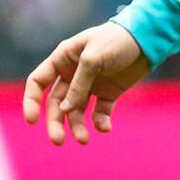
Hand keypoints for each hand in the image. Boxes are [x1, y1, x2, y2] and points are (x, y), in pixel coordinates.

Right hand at [23, 22, 150, 146]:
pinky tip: (105, 128)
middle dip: (55, 123)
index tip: (32, 121)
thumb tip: (65, 110)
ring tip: (84, 139)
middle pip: (56, 103)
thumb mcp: (94, 58)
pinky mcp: (108, 93)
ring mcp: (90, 85)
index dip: (31, 101)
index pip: (38, 82)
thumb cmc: (117, 39)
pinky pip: (99, 113)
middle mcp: (73, 74)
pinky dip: (100, 122)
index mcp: (63, 59)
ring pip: (75, 111)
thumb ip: (78, 84)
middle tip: (58, 141)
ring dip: (77, 126)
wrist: (148, 38)